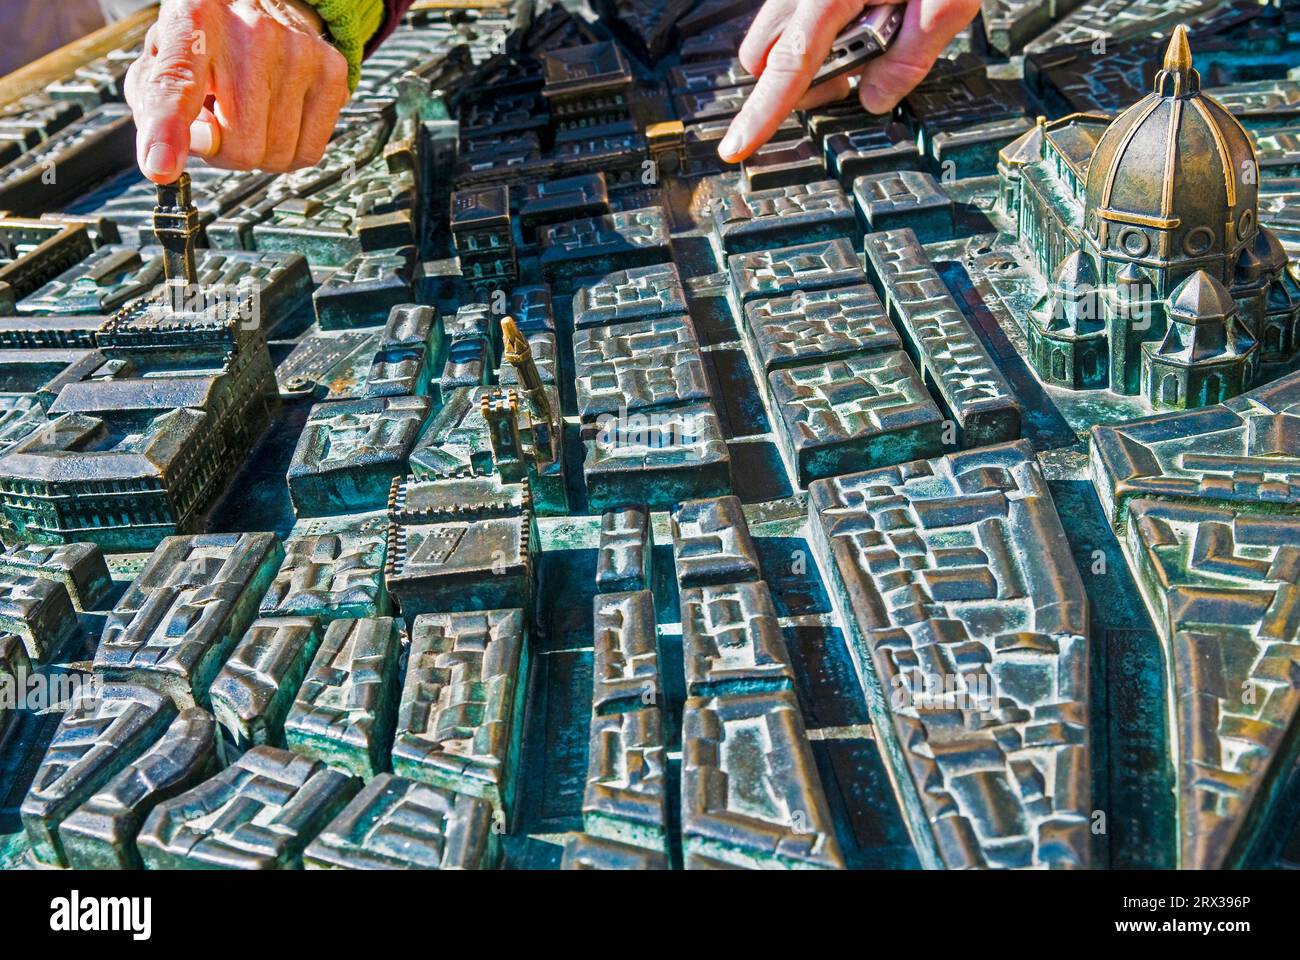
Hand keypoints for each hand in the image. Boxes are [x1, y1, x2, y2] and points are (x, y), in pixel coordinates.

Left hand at [125, 0, 351, 182]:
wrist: (265, 3)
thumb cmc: (206, 39)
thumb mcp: (161, 58)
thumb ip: (154, 107)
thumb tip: (173, 159)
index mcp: (193, 20)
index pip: (177, 86)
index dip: (168, 131)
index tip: (160, 167)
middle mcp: (251, 31)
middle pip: (239, 145)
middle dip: (224, 151)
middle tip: (218, 123)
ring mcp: (298, 52)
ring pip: (276, 154)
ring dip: (258, 149)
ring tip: (248, 111)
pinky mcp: (331, 72)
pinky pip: (307, 152)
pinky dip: (288, 148)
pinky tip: (277, 117)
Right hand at [718, 0, 980, 162]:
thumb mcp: (949, 1)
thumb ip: (910, 58)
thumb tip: (875, 98)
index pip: (788, 68)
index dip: (760, 115)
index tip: (736, 147)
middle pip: (765, 54)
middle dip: (794, 82)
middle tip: (850, 77)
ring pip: (777, 33)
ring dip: (808, 56)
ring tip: (867, 38)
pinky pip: (795, 12)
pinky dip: (819, 30)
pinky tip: (863, 15)